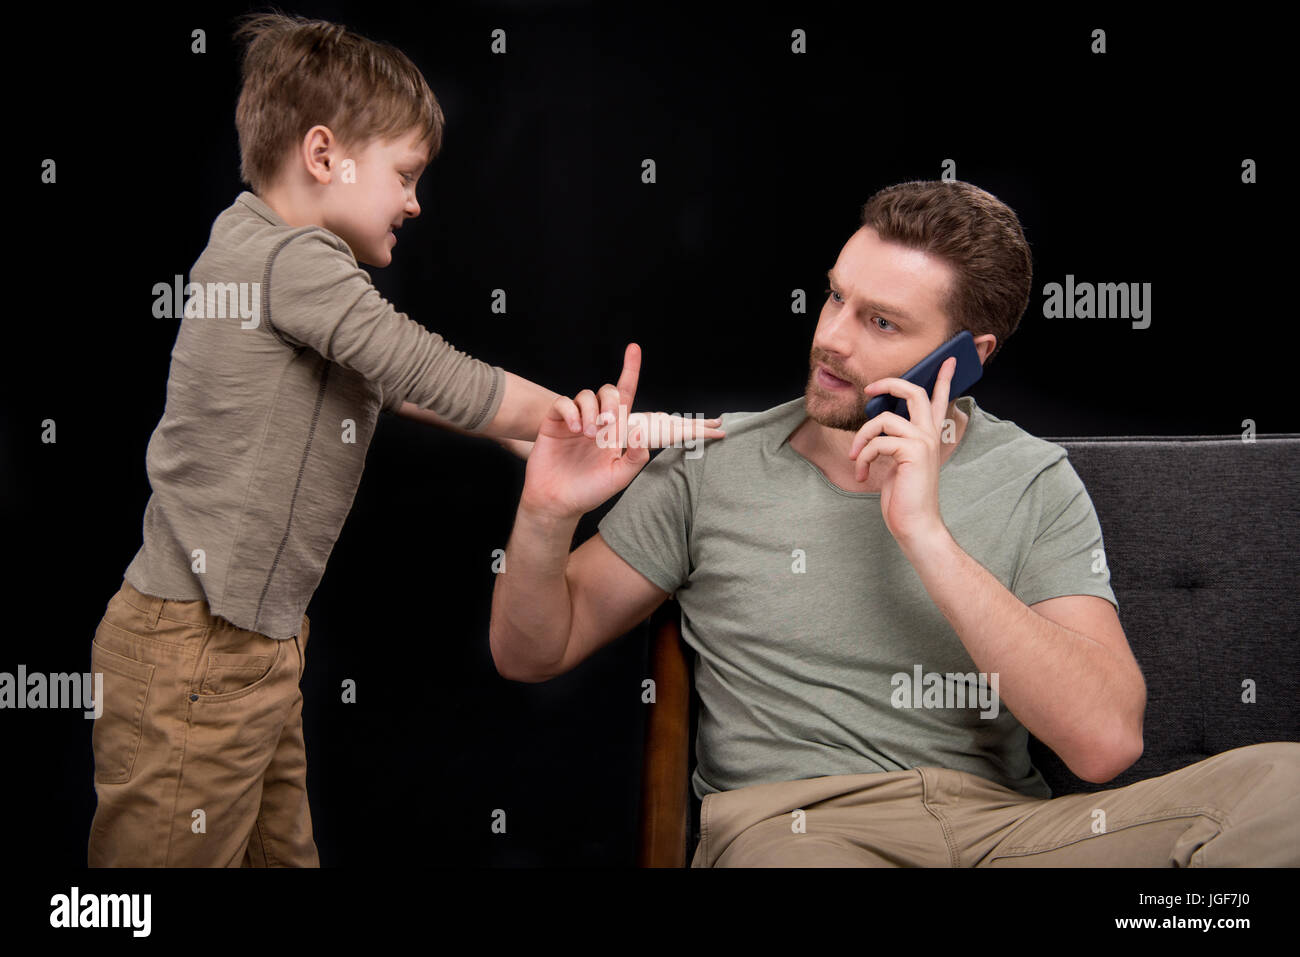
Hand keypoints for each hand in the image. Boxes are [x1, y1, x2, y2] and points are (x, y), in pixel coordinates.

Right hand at [520, 343, 725, 519]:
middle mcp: (596, 423)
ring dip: (590, 411)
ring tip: (586, 435)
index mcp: (614, 432)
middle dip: (610, 401)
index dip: (630, 371)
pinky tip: (573, 428)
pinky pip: (563, 403)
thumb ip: (636, 456)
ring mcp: (575, 421)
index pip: (626, 396)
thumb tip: (643, 430)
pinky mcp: (554, 423)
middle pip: (608, 391)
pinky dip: (570, 411)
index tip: (634, 349)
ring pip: (586, 395)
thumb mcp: (619, 477)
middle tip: (605, 425)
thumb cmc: (589, 492)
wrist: (557, 503)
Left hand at [848, 355, 954, 546]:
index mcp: (929, 436)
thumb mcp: (898, 463)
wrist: (915, 524)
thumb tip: (878, 423)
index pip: (939, 400)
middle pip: (913, 392)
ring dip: (861, 438)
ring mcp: (923, 441)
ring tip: (854, 457)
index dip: (943, 378)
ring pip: (884, 419)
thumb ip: (894, 441)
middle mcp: (930, 434)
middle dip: (890, 384)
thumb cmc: (904, 497)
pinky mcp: (912, 452)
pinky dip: (862, 457)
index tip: (949, 359)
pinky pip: (877, 442)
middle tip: (870, 388)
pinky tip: (862, 473)